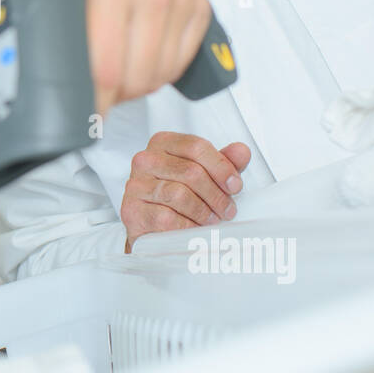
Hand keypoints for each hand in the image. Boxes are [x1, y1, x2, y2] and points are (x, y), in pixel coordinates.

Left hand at [49, 0, 210, 114]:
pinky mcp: (199, 3)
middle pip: (134, 78)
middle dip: (112, 95)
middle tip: (95, 91)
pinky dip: (160, 72)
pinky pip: (181, 63)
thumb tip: (55, 94)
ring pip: (159, 75)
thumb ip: (56, 33)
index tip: (80, 115)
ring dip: (136, 86)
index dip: (91, 101)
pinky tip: (139, 60)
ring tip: (115, 74)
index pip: (106, 68)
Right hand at [121, 134, 250, 252]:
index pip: (196, 146)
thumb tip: (242, 151)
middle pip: (191, 172)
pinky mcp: (132, 210)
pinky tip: (195, 229)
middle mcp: (145, 160)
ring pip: (179, 195)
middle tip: (228, 210)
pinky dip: (187, 226)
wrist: (149, 227)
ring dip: (204, 212)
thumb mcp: (203, 174)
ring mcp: (135, 185)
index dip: (221, 167)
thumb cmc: (177, 196)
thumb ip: (222, 162)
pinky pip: (167, 217)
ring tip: (214, 220)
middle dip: (216, 195)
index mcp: (162, 143)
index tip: (235, 186)